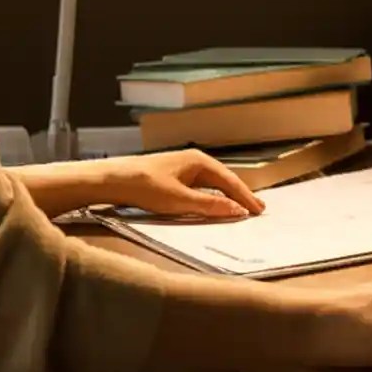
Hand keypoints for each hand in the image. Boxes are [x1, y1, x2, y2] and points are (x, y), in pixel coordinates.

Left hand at [103, 149, 264, 218]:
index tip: (259, 211)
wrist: (111, 180)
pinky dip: (213, 196)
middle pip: (224, 180)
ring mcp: (184, 166)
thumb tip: (238, 211)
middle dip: (241, 195)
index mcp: (200, 162)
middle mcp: (194, 160)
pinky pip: (202, 185)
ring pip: (213, 183)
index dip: (246, 197)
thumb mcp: (179, 201)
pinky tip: (215, 203)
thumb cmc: (144, 187)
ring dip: (228, 196)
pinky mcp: (173, 175)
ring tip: (241, 207)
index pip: (230, 181)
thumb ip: (210, 206)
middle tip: (257, 210)